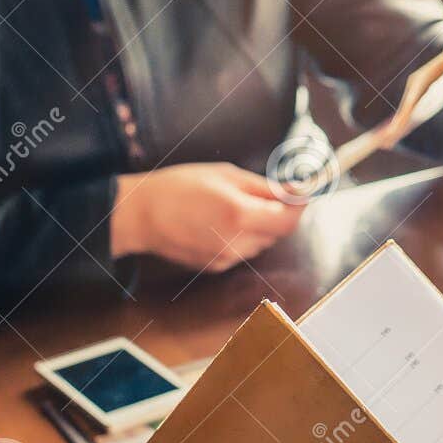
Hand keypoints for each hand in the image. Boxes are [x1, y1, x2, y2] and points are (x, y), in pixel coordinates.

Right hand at [110, 162, 305, 270]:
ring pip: (261, 242)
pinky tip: (218, 221)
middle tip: (265, 192)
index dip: (300, 205)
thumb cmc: (179, 187)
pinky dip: (241, 235)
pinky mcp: (216, 267)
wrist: (141, 214)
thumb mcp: (226, 176)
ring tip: (233, 204)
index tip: (301, 191)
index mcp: (240, 216)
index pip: (289, 220)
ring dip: (260, 224)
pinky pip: (242, 250)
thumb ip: (265, 188)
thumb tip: (296, 190)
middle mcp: (236, 243)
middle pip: (277, 232)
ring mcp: (226, 259)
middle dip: (278, 213)